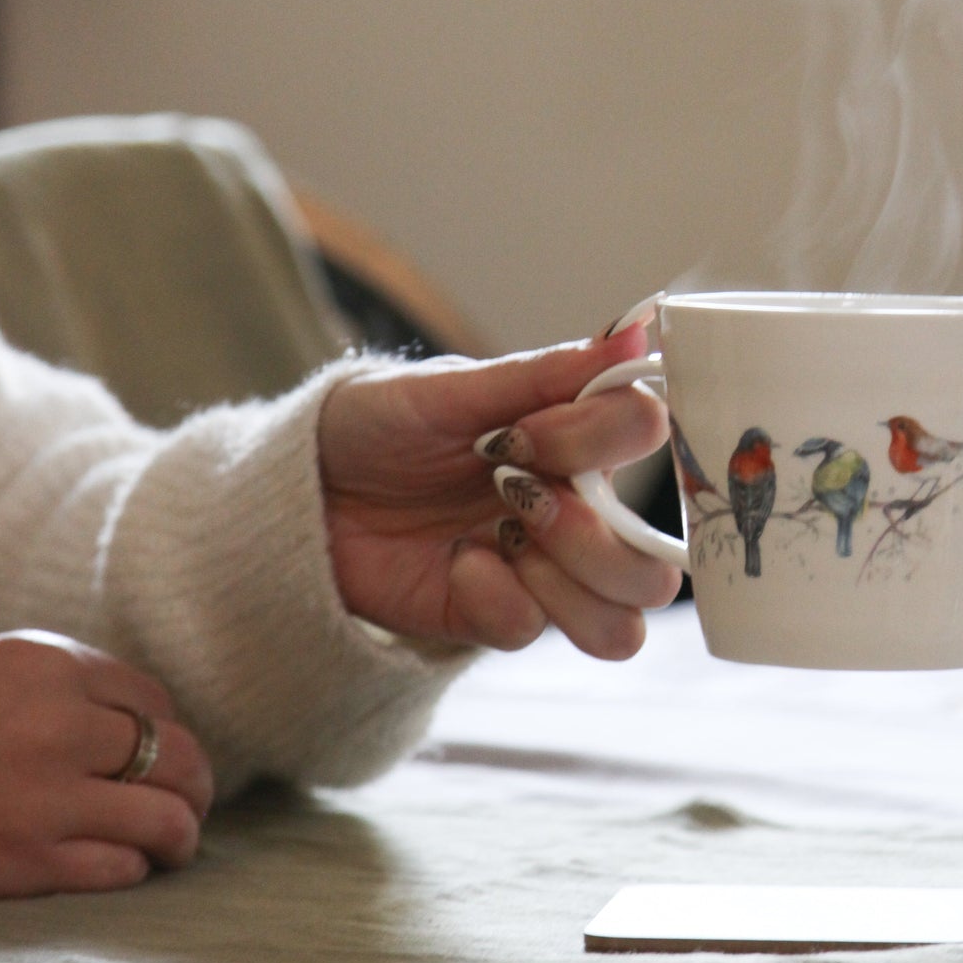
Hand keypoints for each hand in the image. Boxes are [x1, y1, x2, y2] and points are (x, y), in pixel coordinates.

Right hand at [0, 632, 212, 897]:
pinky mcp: (26, 862)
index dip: (170, 730)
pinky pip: (119, 867)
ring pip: (165, 817)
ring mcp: (44, 797)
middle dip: (197, 784)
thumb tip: (141, 719)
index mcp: (49, 667)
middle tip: (193, 802)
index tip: (167, 752)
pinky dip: (132, 867)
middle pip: (177, 755)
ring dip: (181, 833)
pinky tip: (124, 866)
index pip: (153, 699)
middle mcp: (58, 726)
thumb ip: (60, 684)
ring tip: (176, 842)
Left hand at [317, 327, 680, 659]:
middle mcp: (579, 514)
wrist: (304, 485)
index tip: (525, 430)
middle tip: (516, 498)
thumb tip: (638, 331)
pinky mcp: (495, 617)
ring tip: (502, 540)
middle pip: (658, 567)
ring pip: (621, 624)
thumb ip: (549, 373)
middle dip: (593, 538)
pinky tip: (455, 566)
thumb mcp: (454, 388)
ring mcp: (543, 574)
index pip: (650, 440)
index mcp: (578, 442)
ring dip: (566, 580)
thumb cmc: (379, 422)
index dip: (600, 439)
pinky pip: (531, 631)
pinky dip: (493, 596)